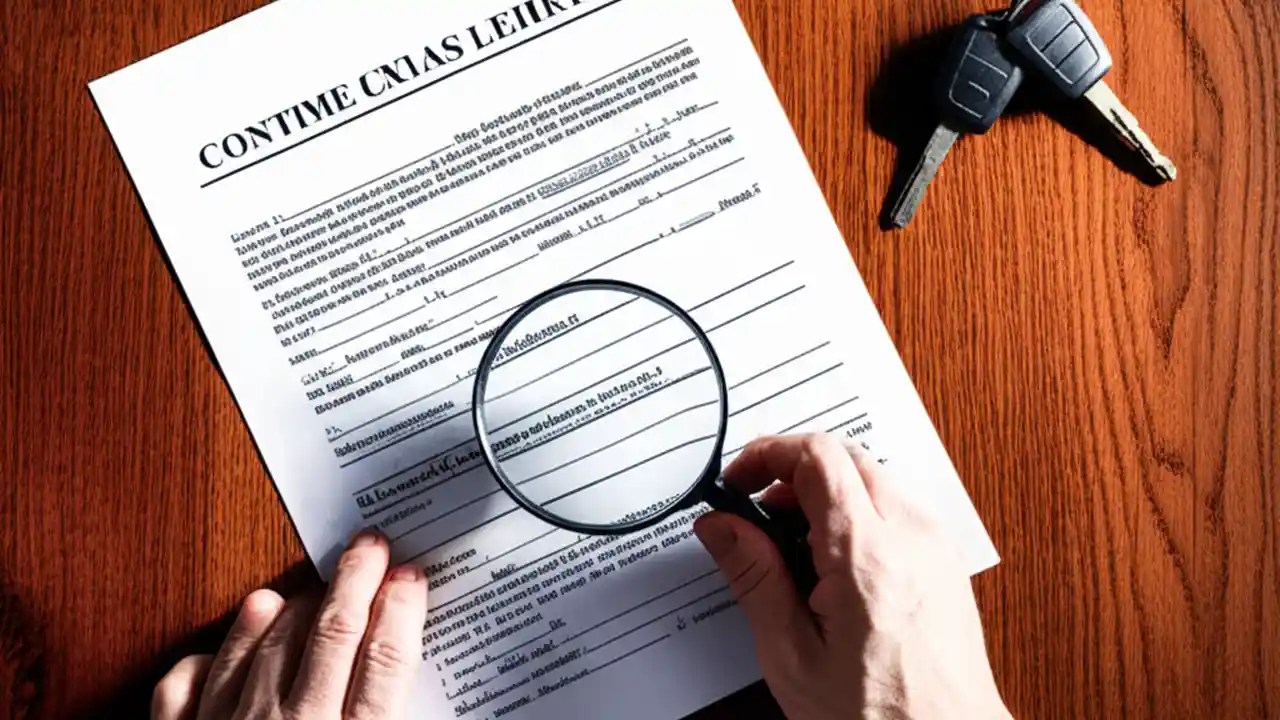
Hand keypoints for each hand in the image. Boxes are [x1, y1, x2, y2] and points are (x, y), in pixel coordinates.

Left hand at [152, 530, 427, 719]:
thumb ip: (393, 714)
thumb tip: (441, 696)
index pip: (384, 658)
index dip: (402, 609)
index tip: (410, 577)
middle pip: (331, 633)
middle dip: (354, 579)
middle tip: (368, 545)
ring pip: (264, 643)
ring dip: (292, 608)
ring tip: (309, 586)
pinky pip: (193, 682)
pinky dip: (218, 651)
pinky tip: (239, 632)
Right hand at [693, 434, 1010, 719]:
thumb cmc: (878, 717)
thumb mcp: (793, 654)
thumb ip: (754, 577)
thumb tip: (720, 525)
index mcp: (866, 555)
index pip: (816, 457)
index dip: (767, 454)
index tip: (737, 481)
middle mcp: (910, 535)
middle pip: (845, 456)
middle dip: (791, 470)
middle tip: (756, 511)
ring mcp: (935, 543)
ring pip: (871, 476)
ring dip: (825, 488)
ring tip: (791, 542)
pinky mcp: (945, 559)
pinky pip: (895, 505)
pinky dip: (857, 509)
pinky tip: (832, 559)